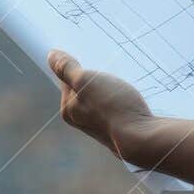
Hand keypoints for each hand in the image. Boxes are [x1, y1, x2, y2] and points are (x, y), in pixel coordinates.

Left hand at [48, 49, 154, 163]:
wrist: (143, 137)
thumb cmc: (112, 107)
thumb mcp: (85, 81)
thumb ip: (67, 69)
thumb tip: (51, 56)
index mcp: (69, 110)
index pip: (68, 80)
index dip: (78, 66)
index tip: (89, 56)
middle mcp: (82, 120)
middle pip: (85, 89)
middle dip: (95, 76)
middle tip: (108, 66)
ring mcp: (103, 125)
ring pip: (103, 97)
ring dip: (111, 86)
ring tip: (121, 79)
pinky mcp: (121, 127)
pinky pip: (117, 107)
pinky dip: (122, 97)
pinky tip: (131, 93)